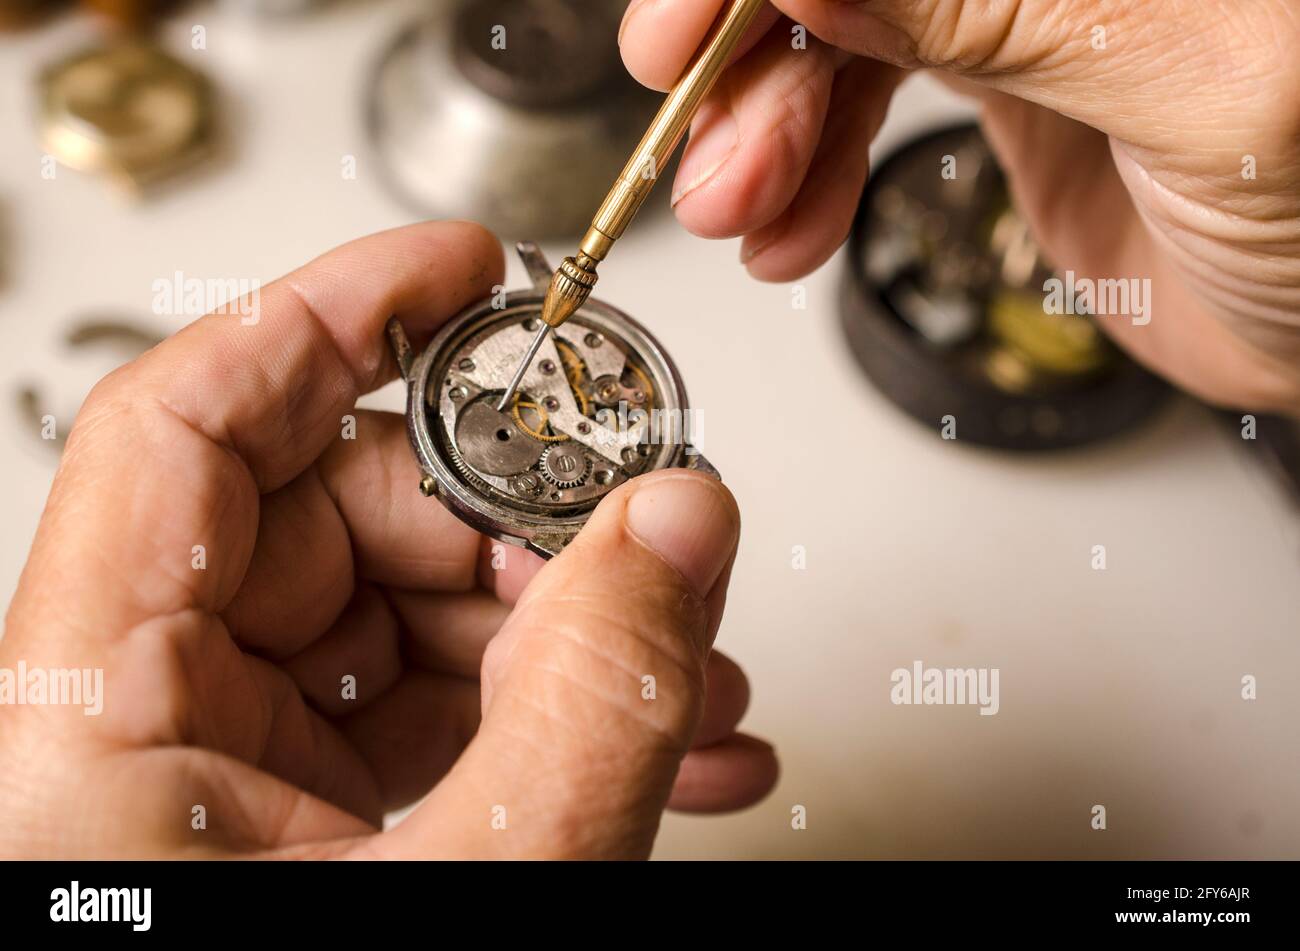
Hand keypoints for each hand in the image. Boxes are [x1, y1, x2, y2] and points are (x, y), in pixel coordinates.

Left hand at [0, 221, 776, 858]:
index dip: (330, 314)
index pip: (188, 428)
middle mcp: (137, 735)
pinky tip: (660, 738)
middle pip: (330, 522)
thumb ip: (596, 697)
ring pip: (401, 624)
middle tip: (634, 537)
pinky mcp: (302, 829)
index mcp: (87, 728)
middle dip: (511, 522)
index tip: (454, 269)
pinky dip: (544, 712)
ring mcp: (224, 782)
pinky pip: (428, 716)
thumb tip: (681, 524)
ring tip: (683, 668)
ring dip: (560, 629)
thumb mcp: (480, 886)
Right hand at [620, 0, 1299, 414]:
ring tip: (742, 216)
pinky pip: (863, 107)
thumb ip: (1002, 11)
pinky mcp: (1005, 82)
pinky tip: (787, 230)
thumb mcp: (1203, 86)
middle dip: (750, 67)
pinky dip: (807, 176)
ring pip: (834, 36)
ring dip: (765, 134)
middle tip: (711, 167)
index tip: (681, 39)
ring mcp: (1019, 6)